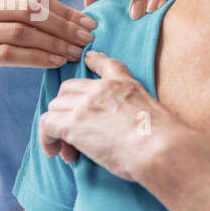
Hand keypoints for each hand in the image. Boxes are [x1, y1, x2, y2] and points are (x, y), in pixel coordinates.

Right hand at [0, 0, 96, 97]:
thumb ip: (10, 8)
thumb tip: (61, 14)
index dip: (64, 10)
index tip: (87, 21)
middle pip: (31, 11)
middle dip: (65, 25)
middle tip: (88, 37)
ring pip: (22, 33)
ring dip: (55, 44)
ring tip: (76, 53)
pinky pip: (9, 56)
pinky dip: (37, 58)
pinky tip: (54, 63)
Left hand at [38, 49, 177, 180]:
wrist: (159, 148)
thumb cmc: (163, 140)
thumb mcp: (156, 112)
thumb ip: (138, 110)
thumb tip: (132, 129)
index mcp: (124, 84)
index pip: (104, 65)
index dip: (93, 62)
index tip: (88, 60)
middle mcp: (101, 89)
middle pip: (68, 90)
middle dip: (67, 110)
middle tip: (76, 135)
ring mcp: (85, 105)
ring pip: (55, 107)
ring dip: (57, 127)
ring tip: (69, 150)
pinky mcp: (73, 125)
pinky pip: (47, 124)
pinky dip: (46, 138)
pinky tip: (54, 151)